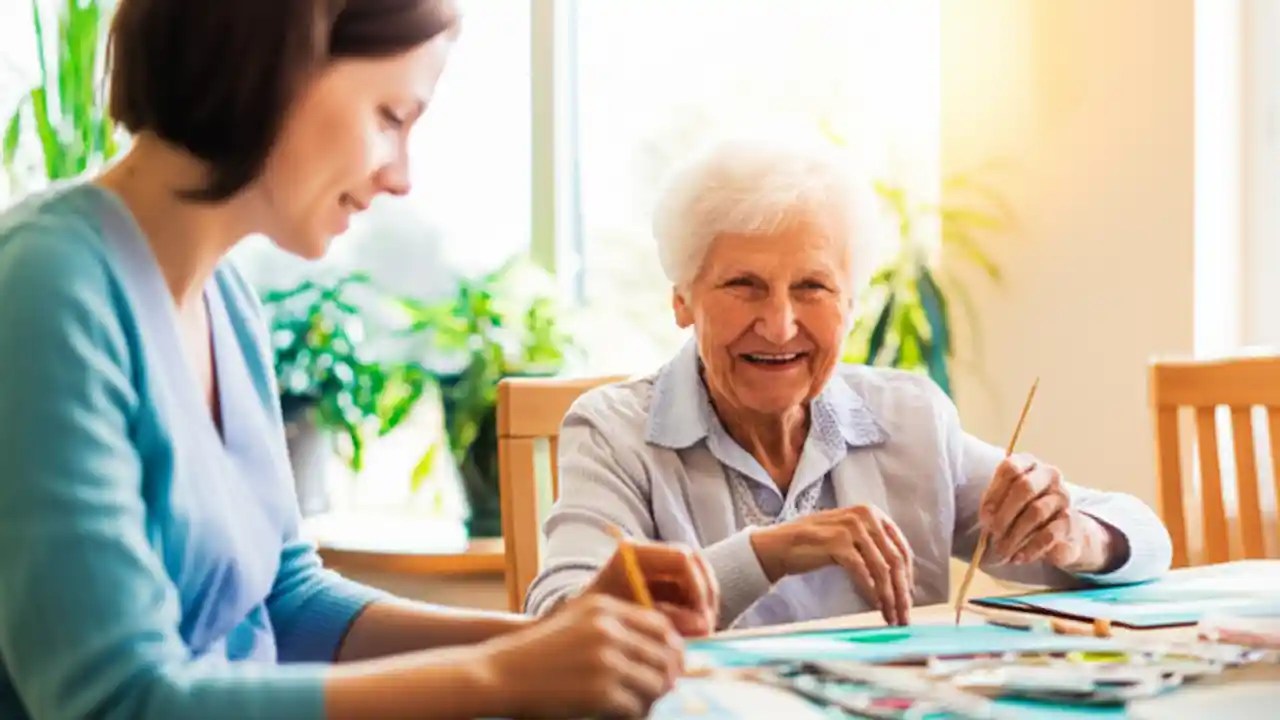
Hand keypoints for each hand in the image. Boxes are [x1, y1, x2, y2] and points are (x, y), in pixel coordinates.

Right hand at [482, 594, 682, 717]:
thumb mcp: (576, 622)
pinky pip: (635, 708)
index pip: (662, 627)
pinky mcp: (600, 692)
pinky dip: (633, 715)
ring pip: (655, 684)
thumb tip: (664, 650)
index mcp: (605, 608)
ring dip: (650, 699)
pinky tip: (619, 716)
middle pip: (664, 656)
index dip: (672, 649)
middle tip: (658, 693)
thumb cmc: (538, 652)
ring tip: (636, 706)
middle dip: (666, 678)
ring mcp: (606, 661)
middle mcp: (610, 630)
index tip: (670, 667)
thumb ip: (615, 626)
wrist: (499, 674)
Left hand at [584, 539, 719, 636]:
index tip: (701, 618)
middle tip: (706, 627)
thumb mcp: (632, 622)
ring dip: (703, 605)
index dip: (698, 587)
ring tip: (701, 632)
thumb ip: (667, 620)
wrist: (578, 627)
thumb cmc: (597, 623)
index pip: (682, 559)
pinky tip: (693, 630)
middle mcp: (648, 553)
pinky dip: (695, 609)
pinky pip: (689, 591)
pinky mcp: (662, 580)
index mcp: (634, 554)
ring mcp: (657, 565)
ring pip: (696, 579)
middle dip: (705, 598)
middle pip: (695, 566)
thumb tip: (702, 625)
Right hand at [749, 505, 914, 625]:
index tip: (908, 598)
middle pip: (894, 560)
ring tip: (890, 616)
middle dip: (902, 592)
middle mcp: (865, 516)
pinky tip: (875, 606)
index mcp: (871, 513)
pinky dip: (872, 592)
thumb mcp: (848, 535)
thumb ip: (872, 545)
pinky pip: (863, 572)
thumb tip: (900, 577)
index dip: (908, 576)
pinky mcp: (838, 543)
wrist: (780, 545)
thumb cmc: (814, 544)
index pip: (901, 547)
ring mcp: (851, 528)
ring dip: (889, 597)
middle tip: (904, 616)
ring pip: (882, 569)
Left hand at [981, 455, 1116, 571]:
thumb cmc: (1023, 511)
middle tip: (991, 532)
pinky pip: (1048, 534)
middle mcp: (1050, 475)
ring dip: (1014, 534)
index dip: (994, 493)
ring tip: (1002, 548)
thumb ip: (994, 504)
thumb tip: (987, 518)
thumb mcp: (1005, 502)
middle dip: (1004, 513)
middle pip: (1025, 487)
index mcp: (1029, 464)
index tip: (984, 515)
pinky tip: (1018, 557)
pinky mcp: (1070, 521)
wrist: (1060, 531)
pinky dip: (1030, 548)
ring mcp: (1063, 497)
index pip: (1011, 468)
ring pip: (1036, 512)